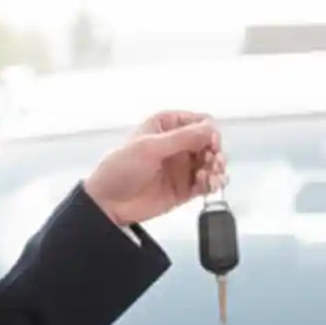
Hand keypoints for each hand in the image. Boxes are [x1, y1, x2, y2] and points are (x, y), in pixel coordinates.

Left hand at [82, 111, 225, 226]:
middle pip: (210, 143)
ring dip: (217, 169)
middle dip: (216, 152)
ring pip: (212, 164)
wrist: (108, 203)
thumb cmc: (119, 169)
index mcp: (165, 126)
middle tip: (213, 162)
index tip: (211, 143)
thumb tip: (210, 129)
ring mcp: (181, 167)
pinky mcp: (185, 189)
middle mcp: (176, 145)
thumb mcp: (150, 148)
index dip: (209, 131)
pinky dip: (213, 184)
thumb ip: (182, 138)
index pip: (199, 121)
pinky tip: (209, 185)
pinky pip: (207, 184)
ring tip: (211, 176)